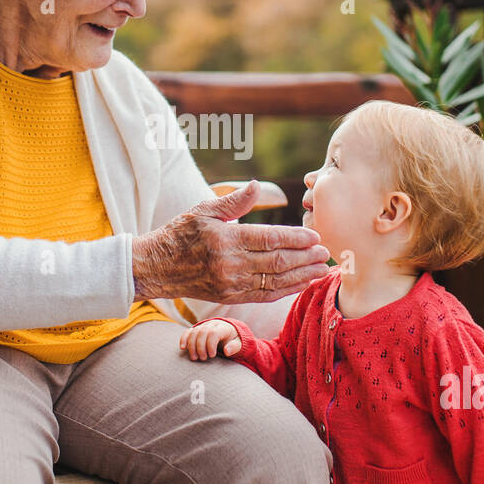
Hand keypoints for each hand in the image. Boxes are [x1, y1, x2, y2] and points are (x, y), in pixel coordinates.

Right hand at [133, 180, 329, 302]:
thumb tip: (257, 185)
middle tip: (327, 252)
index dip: (296, 239)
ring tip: (322, 269)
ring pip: (275, 282)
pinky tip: (301, 283)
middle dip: (306, 258)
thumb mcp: (203, 210)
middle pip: (277, 262)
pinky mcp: (229, 297)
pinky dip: (286, 290)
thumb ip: (234, 201)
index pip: (269, 239)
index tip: (315, 237)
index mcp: (226, 239)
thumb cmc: (180, 234)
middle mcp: (230, 264)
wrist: (156, 267)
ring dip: (302, 276)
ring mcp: (230, 284)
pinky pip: (264, 295)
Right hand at [179, 320, 241, 359]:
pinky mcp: (196, 329)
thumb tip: (226, 351)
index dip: (210, 344)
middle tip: (202, 358)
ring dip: (191, 346)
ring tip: (194, 358)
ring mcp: (203, 326)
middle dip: (200, 347)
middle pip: (202, 332)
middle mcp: (211, 324)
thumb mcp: (238, 343)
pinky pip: (188, 331)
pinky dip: (184, 339)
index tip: (212, 356)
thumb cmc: (233, 339)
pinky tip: (183, 348)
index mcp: (223, 327)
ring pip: (194, 332)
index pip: (213, 333)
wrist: (228, 331)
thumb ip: (234, 347)